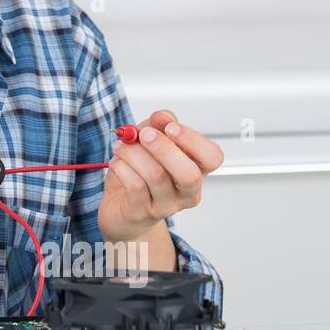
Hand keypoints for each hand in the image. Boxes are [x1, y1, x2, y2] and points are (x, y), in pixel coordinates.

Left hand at [98, 109, 222, 243]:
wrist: (120, 210)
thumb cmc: (139, 173)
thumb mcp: (148, 142)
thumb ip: (158, 125)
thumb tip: (162, 116)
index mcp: (196, 170)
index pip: (212, 157)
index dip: (192, 140)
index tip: (169, 126)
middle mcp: (186, 192)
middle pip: (189, 174)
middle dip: (164, 148)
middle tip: (144, 134)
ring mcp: (166, 206)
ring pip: (156, 176)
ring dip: (134, 153)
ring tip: (120, 146)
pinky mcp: (141, 213)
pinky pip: (135, 186)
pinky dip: (122, 167)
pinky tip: (117, 162)